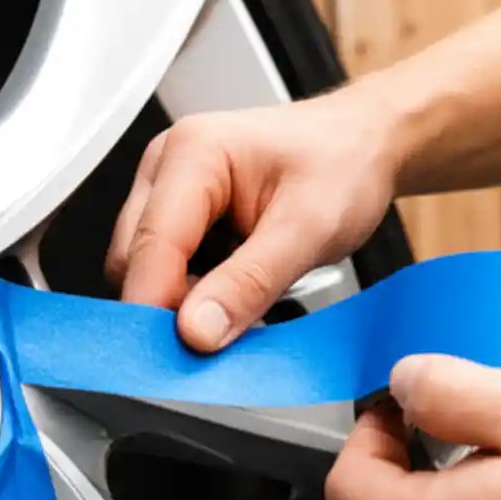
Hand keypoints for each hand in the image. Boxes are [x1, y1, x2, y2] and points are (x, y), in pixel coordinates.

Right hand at [105, 87, 400, 350]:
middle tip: (219, 335)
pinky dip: (193, 294)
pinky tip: (233, 291)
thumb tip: (196, 330)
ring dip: (182, 300)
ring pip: (144, 269)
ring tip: (241, 302)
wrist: (365, 145)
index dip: (157, 306)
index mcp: (193, 152)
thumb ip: (250, 282)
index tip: (177, 354)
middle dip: (169, 305)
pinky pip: (165, 270)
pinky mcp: (178, 216)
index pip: (151, 244)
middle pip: (135, 259)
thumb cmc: (344, 164)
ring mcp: (167, 190)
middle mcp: (167, 166)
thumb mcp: (309, 228)